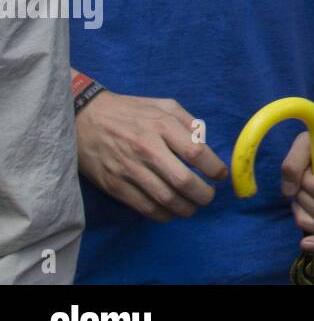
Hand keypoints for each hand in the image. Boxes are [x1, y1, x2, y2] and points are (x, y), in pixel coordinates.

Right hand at [76, 91, 227, 221]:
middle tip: (209, 197)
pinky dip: (161, 214)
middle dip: (203, 194)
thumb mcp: (163, 105)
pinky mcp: (114, 184)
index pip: (196, 152)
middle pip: (182, 180)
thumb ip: (188, 123)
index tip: (221, 175)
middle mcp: (146, 147)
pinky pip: (143, 206)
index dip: (214, 167)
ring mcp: (128, 168)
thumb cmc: (130, 111)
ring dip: (184, 208)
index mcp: (162, 124)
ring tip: (193, 207)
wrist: (84, 118)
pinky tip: (170, 212)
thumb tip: (206, 146)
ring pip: (164, 198)